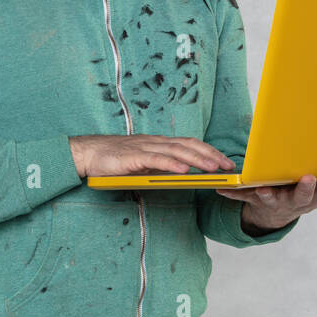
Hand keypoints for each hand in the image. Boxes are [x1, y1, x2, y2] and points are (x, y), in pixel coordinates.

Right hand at [69, 134, 233, 177]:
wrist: (88, 153)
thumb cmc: (116, 160)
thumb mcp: (146, 164)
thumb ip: (163, 167)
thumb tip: (185, 175)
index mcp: (161, 144)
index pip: (191, 144)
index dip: (210, 151)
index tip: (226, 161)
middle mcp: (156, 142)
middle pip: (189, 146)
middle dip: (211, 155)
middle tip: (228, 166)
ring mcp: (145, 147)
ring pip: (176, 151)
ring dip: (197, 159)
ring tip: (212, 168)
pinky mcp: (132, 156)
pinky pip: (155, 159)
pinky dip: (171, 164)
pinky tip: (183, 171)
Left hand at [216, 156, 316, 233]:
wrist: (274, 215)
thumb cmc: (304, 196)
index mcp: (315, 197)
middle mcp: (296, 201)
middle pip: (303, 196)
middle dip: (304, 188)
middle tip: (307, 177)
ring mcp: (275, 201)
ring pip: (272, 198)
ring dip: (267, 193)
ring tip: (262, 187)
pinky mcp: (255, 200)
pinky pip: (243, 196)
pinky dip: (233, 192)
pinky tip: (222, 187)